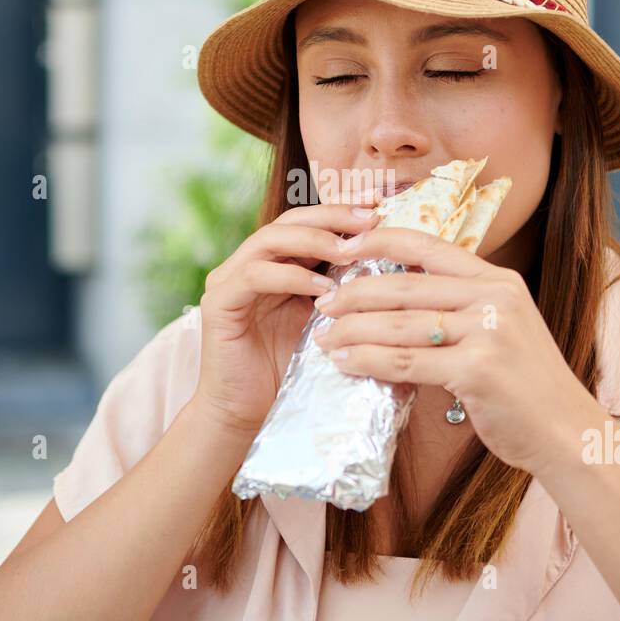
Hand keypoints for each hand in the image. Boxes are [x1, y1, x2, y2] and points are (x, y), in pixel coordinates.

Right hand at [194, 203, 378, 435]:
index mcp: (274, 265)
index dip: (341, 212)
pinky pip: (255, 276)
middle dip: (332, 217)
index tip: (379, 207)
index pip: (307, 223)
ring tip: (350, 252)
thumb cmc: (288, 373)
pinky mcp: (219, 303)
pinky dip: (291, 277)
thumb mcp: (326, 326)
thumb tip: (401, 276)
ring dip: (314, 242)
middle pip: (290, 221)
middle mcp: (248, 264)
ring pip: (270, 240)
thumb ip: (346, 297)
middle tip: (369, 220)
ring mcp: (229, 280)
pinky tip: (323, 290)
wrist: (245, 414)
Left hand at [311, 225, 590, 474]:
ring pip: (399, 324)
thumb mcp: (502, 329)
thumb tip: (398, 300)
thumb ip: (461, 309)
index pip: (427, 246)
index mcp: (498, 280)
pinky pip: (407, 362)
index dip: (379, 241)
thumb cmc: (528, 386)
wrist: (567, 432)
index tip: (343, 247)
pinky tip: (346, 363)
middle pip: (404, 286)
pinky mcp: (477, 370)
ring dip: (352, 330)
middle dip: (354, 293)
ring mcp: (487, 332)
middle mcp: (494, 297)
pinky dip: (369, 361)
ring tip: (324, 338)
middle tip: (322, 304)